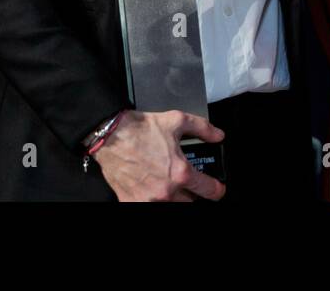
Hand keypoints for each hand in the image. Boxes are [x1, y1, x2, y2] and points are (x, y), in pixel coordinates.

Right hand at [94, 109, 226, 201]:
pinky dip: (154, 201)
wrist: (111, 136)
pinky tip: (153, 192)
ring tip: (171, 187)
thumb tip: (218, 136)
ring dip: (175, 199)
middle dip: (193, 194)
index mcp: (180, 173)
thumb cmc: (141, 129)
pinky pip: (148, 208)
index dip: (217, 190)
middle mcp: (166, 191)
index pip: (208, 190)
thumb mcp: (178, 121)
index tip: (218, 190)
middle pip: (190, 203)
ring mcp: (148, 200)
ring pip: (172, 207)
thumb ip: (203, 129)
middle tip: (190, 185)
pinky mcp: (131, 202)